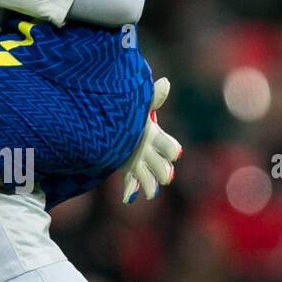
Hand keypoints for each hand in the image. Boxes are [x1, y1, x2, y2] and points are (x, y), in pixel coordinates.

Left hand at [122, 78, 182, 202]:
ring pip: (147, 176)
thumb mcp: (140, 103)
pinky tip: (126, 198)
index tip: (174, 153)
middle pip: (161, 165)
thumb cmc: (127, 111)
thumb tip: (165, 83)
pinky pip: (130, 181)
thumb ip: (153, 96)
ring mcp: (139, 160)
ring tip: (148, 194)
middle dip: (163, 171)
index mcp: (155, 135)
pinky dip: (129, 190)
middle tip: (164, 178)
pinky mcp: (127, 167)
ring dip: (149, 184)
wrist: (107, 119)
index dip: (171, 149)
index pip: (169, 146)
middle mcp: (150, 150)